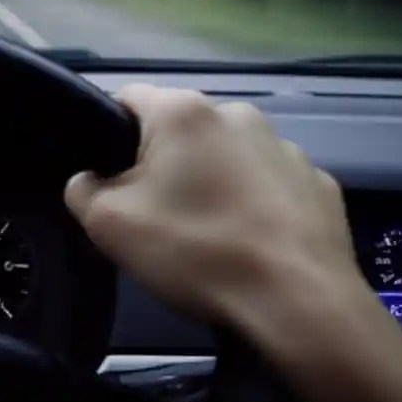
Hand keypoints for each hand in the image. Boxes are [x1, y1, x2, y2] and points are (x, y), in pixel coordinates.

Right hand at [64, 83, 356, 325]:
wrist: (298, 303)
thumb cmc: (196, 252)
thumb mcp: (108, 225)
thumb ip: (83, 190)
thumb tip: (90, 181)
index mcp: (184, 111)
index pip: (127, 98)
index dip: (107, 136)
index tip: (109, 181)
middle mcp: (238, 114)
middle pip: (180, 130)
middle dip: (162, 163)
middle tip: (153, 216)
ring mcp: (287, 147)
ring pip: (226, 157)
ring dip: (211, 182)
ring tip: (207, 235)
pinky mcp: (319, 183)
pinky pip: (269, 185)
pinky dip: (254, 205)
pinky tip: (250, 244)